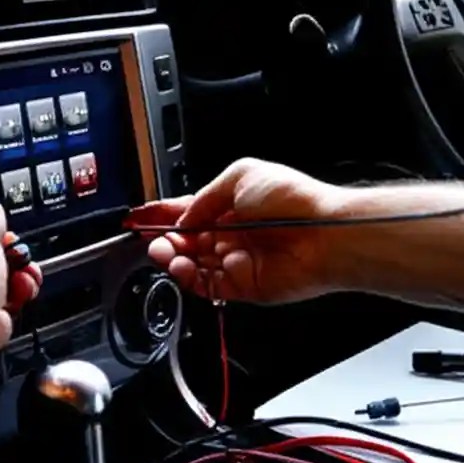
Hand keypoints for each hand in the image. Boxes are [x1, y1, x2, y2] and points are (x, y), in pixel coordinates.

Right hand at [126, 158, 337, 303]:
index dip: (163, 215)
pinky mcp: (244, 286)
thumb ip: (204, 197)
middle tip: (151, 238)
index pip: (188, 212)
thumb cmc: (292, 200)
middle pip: (187, 241)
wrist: (322, 233)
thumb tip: (182, 217)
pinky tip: (180, 266)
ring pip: (193, 265)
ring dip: (172, 259)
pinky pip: (208, 286)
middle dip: (165, 239)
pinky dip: (190, 278)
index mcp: (232, 206)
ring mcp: (237, 261)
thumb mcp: (240, 176)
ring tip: (162, 252)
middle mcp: (233, 234)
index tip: (140, 218)